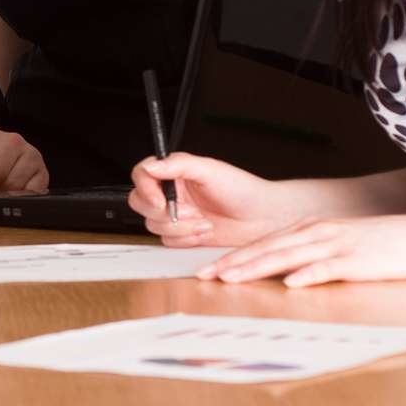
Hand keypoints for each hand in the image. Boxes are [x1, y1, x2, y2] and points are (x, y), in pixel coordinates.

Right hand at [127, 152, 297, 246]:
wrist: (264, 219)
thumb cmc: (243, 190)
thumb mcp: (211, 170)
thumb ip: (179, 164)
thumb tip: (153, 166)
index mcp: (175, 173)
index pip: (143, 175)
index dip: (145, 188)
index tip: (160, 200)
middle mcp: (172, 193)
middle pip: (141, 203)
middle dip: (163, 212)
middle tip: (188, 212)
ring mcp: (176, 215)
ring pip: (154, 225)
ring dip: (179, 227)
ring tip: (203, 222)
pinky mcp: (183, 235)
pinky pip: (168, 241)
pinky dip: (185, 239)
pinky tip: (205, 232)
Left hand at [196, 214, 405, 287]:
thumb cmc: (375, 247)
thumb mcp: (333, 244)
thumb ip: (306, 254)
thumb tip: (280, 273)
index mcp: (308, 229)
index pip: (262, 244)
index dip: (233, 256)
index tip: (207, 269)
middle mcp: (315, 233)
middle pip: (266, 248)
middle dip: (233, 262)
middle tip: (206, 275)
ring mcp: (334, 245)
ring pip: (287, 256)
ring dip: (257, 267)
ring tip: (232, 278)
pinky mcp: (354, 260)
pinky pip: (326, 268)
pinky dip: (307, 275)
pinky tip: (290, 284)